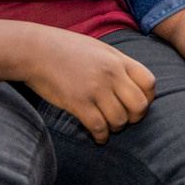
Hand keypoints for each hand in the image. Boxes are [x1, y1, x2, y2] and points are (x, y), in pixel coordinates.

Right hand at [8, 27, 155, 143]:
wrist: (34, 50)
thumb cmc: (65, 48)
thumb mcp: (98, 49)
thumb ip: (117, 64)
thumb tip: (133, 82)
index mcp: (118, 60)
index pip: (149, 83)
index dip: (147, 98)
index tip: (136, 103)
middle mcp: (111, 74)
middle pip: (140, 106)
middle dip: (135, 117)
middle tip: (124, 118)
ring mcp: (95, 89)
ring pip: (120, 120)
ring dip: (115, 127)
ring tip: (107, 126)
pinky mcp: (78, 103)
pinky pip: (99, 128)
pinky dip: (101, 137)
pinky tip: (97, 136)